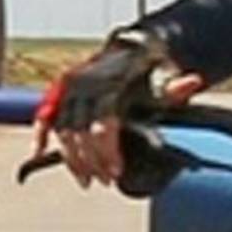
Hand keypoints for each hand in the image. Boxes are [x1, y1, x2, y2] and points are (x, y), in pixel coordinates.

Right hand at [45, 37, 184, 182]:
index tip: (117, 171)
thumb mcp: (165, 79)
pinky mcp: (59, 93)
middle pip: (79, 132)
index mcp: (107, 83)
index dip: (107, 152)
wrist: (130, 51)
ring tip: (86, 179)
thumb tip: (192, 81)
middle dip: (92, 160)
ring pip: (62, 129)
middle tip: (106, 180)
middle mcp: (82, 84)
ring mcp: (68, 89)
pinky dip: (40, 134)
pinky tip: (38, 153)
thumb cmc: (149, 72)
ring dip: (72, 158)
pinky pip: (45, 116)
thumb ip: (175, 86)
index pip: (100, 125)